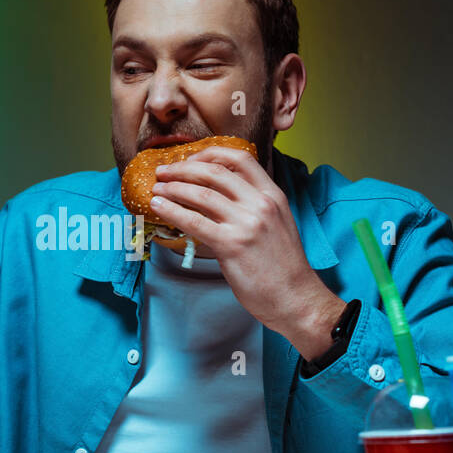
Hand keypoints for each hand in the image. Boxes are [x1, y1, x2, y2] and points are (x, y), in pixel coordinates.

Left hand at [149, 145, 345, 359]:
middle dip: (183, 168)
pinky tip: (159, 207)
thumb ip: (253, 206)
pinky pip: (194, 221)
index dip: (209, 154)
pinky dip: (172, 211)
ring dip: (173, 188)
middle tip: (163, 171)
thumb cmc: (282, 266)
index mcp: (273, 195)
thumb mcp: (276, 224)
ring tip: (157, 189)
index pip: (240, 158)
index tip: (190, 159)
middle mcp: (261, 204)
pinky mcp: (232, 245)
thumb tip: (216, 196)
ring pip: (201, 194)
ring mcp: (247, 223)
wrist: (295, 298)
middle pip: (215, 172)